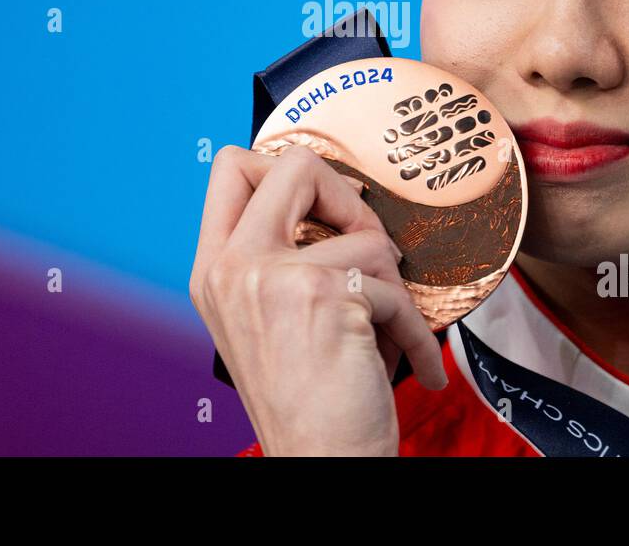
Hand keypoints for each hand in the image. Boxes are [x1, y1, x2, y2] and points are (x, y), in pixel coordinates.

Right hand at [190, 144, 448, 455]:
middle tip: (366, 241)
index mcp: (214, 270)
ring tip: (381, 331)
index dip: (286, 168)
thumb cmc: (305, 401)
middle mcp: (232, 268)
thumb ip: (279, 258)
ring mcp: (273, 276)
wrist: (320, 463)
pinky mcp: (323, 295)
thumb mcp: (266, 318)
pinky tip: (413, 358)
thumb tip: (336, 197)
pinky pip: (394, 287)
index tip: (323, 205)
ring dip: (391, 287)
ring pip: (365, 236)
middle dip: (348, 196)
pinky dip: (414, 328)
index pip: (231, 168)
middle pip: (293, 164)